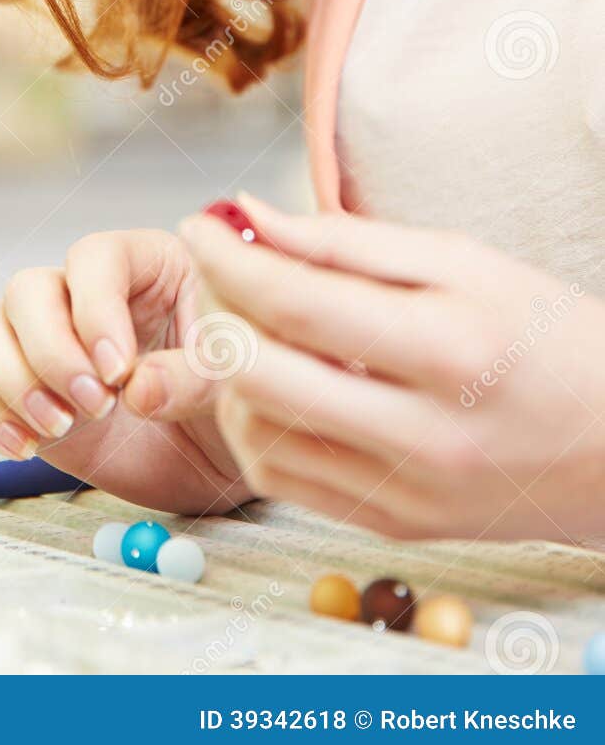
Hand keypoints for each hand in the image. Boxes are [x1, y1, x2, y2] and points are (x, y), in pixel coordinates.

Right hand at [0, 229, 250, 512]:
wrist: (221, 460)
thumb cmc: (236, 398)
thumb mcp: (237, 380)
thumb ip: (193, 377)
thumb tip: (139, 388)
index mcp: (146, 264)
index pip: (95, 257)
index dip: (96, 309)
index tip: (118, 368)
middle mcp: (87, 295)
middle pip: (30, 288)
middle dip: (52, 350)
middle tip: (94, 401)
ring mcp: (50, 342)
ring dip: (16, 379)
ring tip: (64, 425)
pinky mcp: (26, 392)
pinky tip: (28, 444)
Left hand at [170, 197, 604, 541]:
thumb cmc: (543, 335)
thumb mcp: (461, 261)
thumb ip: (345, 241)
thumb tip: (247, 216)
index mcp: (448, 349)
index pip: (294, 302)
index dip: (227, 257)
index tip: (201, 222)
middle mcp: (424, 435)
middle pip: (260, 374)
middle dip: (215, 307)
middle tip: (218, 268)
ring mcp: (406, 494)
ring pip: (258, 431)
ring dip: (231, 368)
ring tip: (253, 320)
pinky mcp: (392, 529)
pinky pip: (282, 478)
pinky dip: (257, 422)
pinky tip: (275, 380)